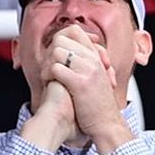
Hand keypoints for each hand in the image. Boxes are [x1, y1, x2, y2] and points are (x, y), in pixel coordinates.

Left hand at [45, 25, 129, 148]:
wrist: (106, 122)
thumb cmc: (97, 105)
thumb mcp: (94, 78)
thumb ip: (82, 65)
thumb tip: (64, 57)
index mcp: (95, 57)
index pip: (75, 31)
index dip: (59, 39)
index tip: (53, 55)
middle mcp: (92, 59)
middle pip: (63, 38)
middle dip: (50, 52)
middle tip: (48, 68)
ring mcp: (87, 70)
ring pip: (57, 51)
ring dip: (47, 64)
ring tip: (48, 77)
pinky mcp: (80, 83)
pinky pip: (56, 69)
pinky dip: (48, 75)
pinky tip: (49, 84)